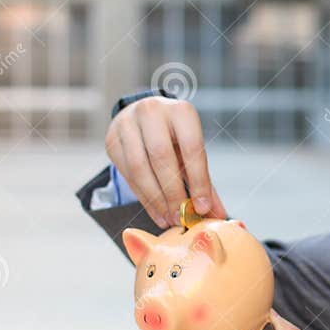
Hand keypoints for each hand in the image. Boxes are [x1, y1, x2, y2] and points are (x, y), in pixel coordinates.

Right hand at [105, 96, 226, 227]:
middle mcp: (152, 112)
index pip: (191, 148)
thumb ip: (204, 180)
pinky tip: (156, 211)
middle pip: (162, 157)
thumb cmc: (175, 135)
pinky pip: (126, 174)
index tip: (202, 207)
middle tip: (182, 217)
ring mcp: (127, 124)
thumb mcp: (192, 150)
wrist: (145, 116)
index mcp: (180, 111)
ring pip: (139, 167)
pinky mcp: (111, 140)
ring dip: (155, 198)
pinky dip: (142, 197)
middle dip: (173, 192)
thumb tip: (217, 213)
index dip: (198, 180)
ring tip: (169, 218)